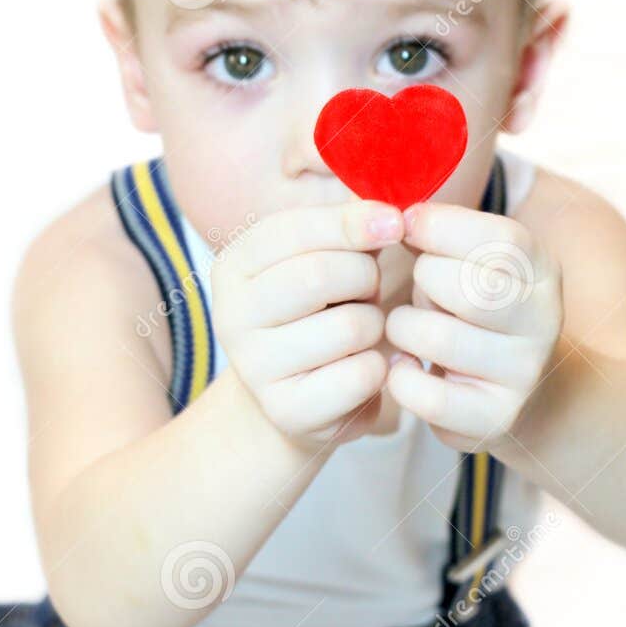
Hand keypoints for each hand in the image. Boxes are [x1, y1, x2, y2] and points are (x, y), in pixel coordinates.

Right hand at [210, 200, 404, 452]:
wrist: (297, 401)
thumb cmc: (318, 316)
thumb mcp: (322, 261)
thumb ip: (346, 230)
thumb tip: (391, 216)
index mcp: (233, 266)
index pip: (295, 229)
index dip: (353, 222)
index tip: (394, 224)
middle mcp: (231, 316)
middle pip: (321, 275)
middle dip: (366, 278)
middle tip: (368, 292)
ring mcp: (255, 368)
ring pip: (350, 326)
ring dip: (375, 325)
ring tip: (360, 332)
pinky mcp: (288, 411)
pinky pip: (362, 374)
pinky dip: (380, 368)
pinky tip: (364, 368)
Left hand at [384, 201, 562, 452]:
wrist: (521, 394)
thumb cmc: (476, 315)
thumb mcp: (473, 266)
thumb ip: (441, 237)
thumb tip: (391, 216)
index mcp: (543, 272)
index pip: (503, 239)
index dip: (443, 226)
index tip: (408, 225)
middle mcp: (544, 322)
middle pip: (471, 288)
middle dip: (425, 281)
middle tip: (420, 292)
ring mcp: (522, 374)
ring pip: (438, 337)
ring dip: (403, 328)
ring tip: (408, 331)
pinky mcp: (494, 419)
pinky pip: (426, 394)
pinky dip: (401, 377)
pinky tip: (407, 368)